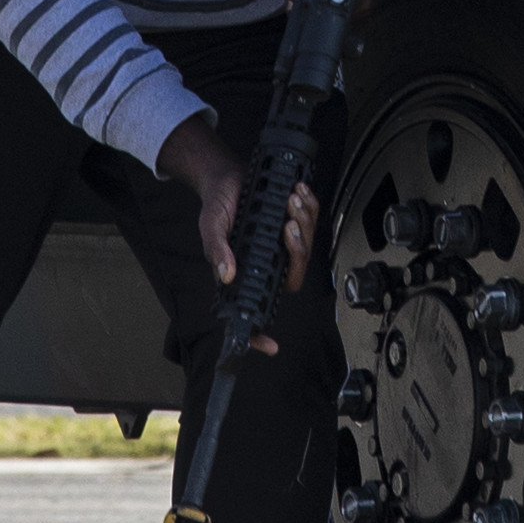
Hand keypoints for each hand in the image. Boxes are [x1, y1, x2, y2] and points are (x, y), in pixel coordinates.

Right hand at [159, 114, 316, 349]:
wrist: (226, 176)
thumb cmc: (218, 206)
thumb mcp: (211, 228)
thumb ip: (218, 252)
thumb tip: (227, 276)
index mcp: (246, 271)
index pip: (257, 308)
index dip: (260, 333)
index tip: (270, 346)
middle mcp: (267, 262)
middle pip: (295, 275)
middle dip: (298, 249)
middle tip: (288, 223)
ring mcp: (281, 245)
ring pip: (307, 247)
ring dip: (304, 221)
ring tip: (290, 199)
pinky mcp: (293, 224)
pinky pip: (312, 221)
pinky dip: (309, 206)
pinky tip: (300, 192)